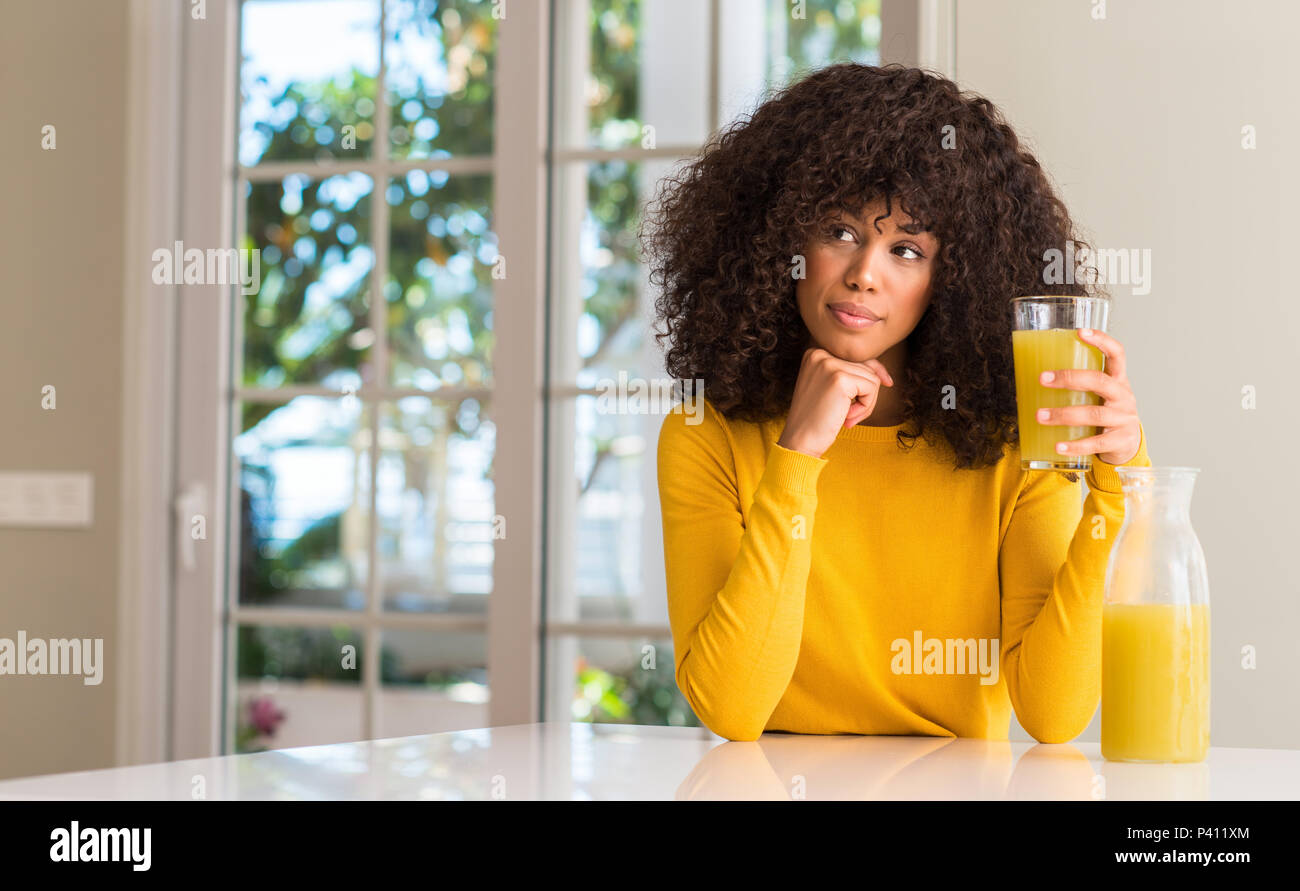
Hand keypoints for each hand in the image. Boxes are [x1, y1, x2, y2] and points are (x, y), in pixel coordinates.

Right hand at [778, 348, 894, 458]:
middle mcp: (820, 353)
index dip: (868, 378)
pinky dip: (866, 407)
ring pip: (872, 378)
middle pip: (866, 367)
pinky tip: (847, 418)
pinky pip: (871, 388)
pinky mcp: (840, 379)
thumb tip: (884, 376)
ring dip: (866, 403)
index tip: (874, 392)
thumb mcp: (831, 390)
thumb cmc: (816, 419)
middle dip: (865, 394)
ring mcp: (829, 364)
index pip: (857, 357)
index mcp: (815, 353)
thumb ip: (853, 375)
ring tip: (846, 417)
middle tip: (848, 415)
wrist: (800, 441)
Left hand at [1037, 328, 1140, 464]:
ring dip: (1064, 414)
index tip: (1080, 331)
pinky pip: (1096, 443)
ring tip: (1040, 416)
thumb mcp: (1096, 396)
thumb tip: (1025, 384)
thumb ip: (1075, 387)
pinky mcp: (1120, 441)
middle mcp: (1124, 396)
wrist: (1126, 446)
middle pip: (1100, 381)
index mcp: (1118, 380)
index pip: (1117, 354)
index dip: (1102, 340)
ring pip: (1094, 414)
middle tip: (1042, 378)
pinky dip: (1075, 445)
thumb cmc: (1103, 414)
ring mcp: (1124, 419)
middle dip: (1069, 379)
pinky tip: (1058, 446)